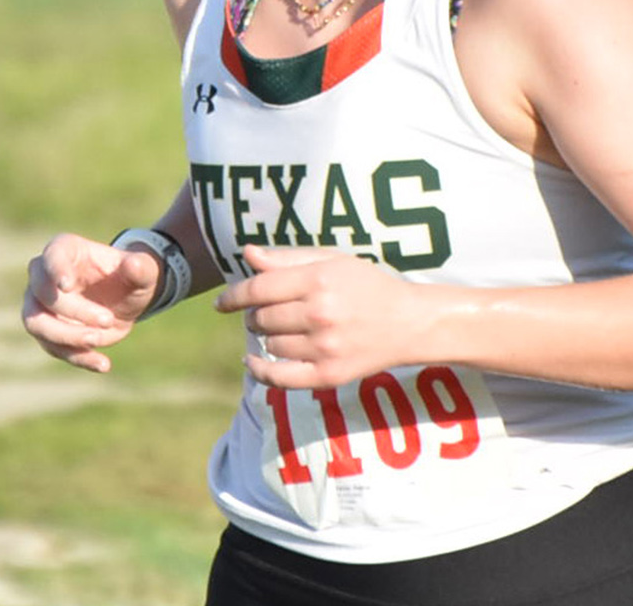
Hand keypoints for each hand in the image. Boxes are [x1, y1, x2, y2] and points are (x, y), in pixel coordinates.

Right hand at [21, 232, 159, 372]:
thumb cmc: (130, 276)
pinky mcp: (48, 331)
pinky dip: (77, 357)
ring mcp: (41, 305)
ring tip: (99, 341)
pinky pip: (53, 347)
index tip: (66, 286)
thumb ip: (141, 268)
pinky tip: (103, 363)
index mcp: (66, 250)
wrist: (125, 299)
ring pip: (36, 323)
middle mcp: (45, 276)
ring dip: (67, 337)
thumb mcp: (144, 271)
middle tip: (107, 319)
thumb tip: (135, 265)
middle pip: (41, 293)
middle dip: (73, 310)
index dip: (55, 269)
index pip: (52, 256)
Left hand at [214, 244, 428, 388]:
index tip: (222, 302)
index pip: (259, 288)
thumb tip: (248, 254)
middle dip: (255, 315)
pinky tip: (252, 361)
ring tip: (280, 330)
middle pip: (262, 318)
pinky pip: (279, 378)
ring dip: (266, 338)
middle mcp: (320, 313)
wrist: (410, 323)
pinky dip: (259, 371)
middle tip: (266, 313)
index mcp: (319, 280)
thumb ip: (288, 259)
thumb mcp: (333, 261)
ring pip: (270, 345)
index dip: (234, 296)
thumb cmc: (368, 286)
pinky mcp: (328, 375)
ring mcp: (324, 347)